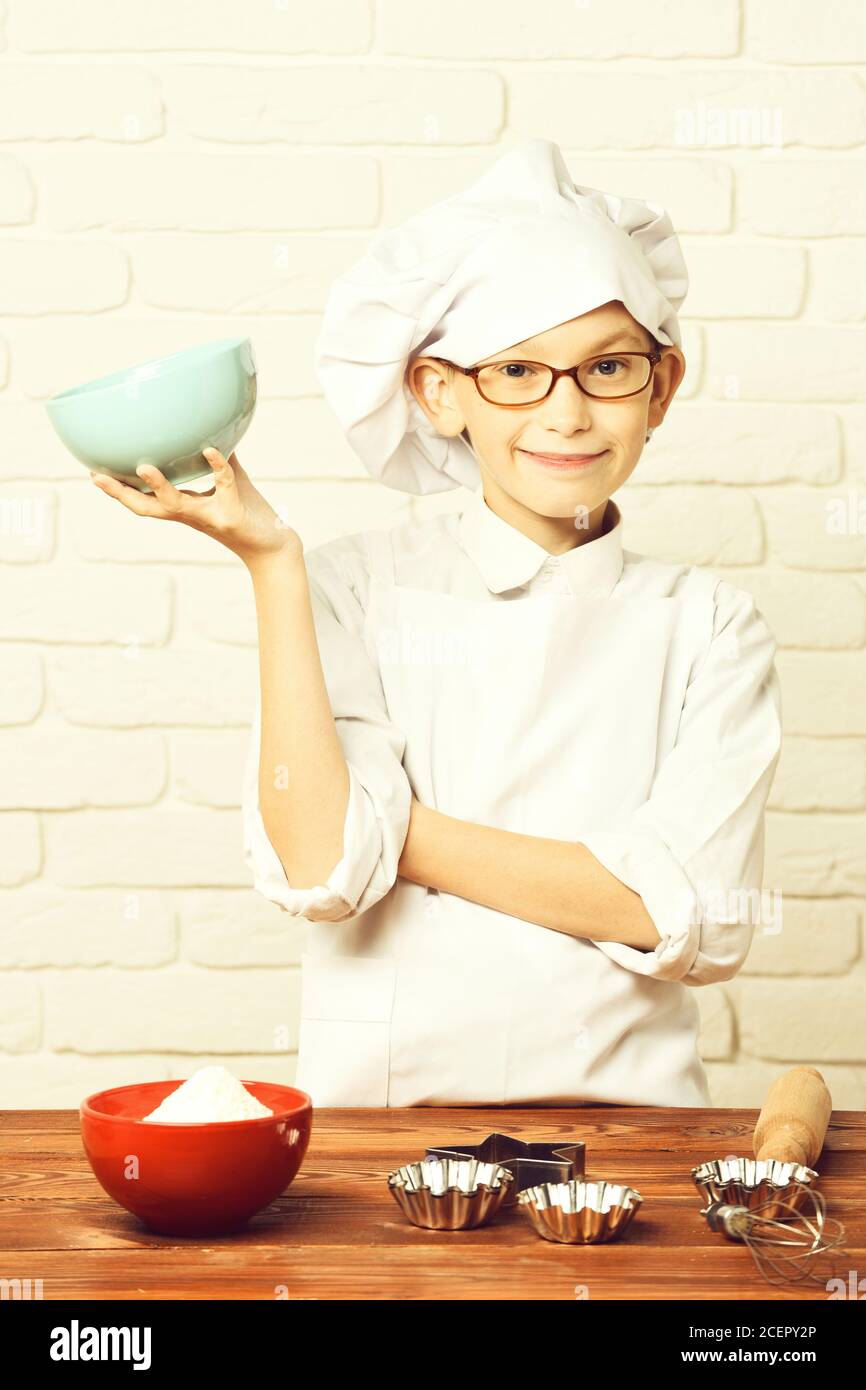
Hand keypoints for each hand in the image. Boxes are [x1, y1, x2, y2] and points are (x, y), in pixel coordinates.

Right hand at [89, 448, 300, 566]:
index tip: (93, 474)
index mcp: (184, 509)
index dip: (118, 491)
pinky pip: (223, 488)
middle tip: (96, 476)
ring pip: (176, 505)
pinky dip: (217, 467)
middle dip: (121, 493)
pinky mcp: (231, 517)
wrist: (275, 544)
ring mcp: (209, 518)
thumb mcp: (230, 482)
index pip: (144, 501)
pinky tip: (210, 450)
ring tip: (143, 467)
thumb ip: (219, 459)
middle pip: (147, 508)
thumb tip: (209, 429)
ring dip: (158, 487)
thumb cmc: (250, 512)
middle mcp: (191, 515)